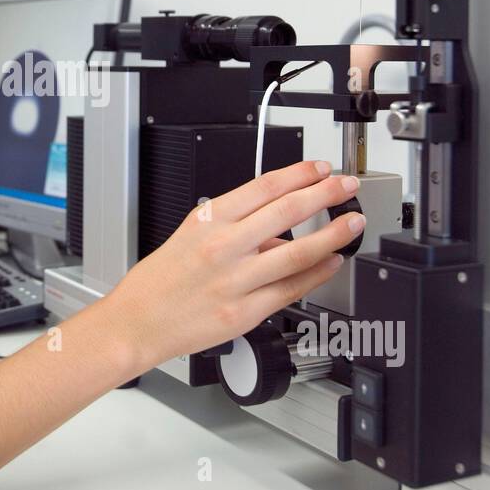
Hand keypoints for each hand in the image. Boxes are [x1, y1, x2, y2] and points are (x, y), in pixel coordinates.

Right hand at [107, 160, 364, 369]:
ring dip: (332, 235)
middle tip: (347, 187)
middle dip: (325, 195)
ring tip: (351, 224)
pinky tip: (332, 263)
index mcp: (209, 220)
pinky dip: (317, 274)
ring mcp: (236, 281)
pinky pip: (291, 289)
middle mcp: (224, 247)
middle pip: (287, 212)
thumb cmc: (160, 279)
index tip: (320, 169)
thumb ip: (235, 226)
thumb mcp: (191, 234)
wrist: (138, 321)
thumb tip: (279, 226)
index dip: (299, 174)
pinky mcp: (245, 312)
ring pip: (297, 252)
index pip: (264, 187)